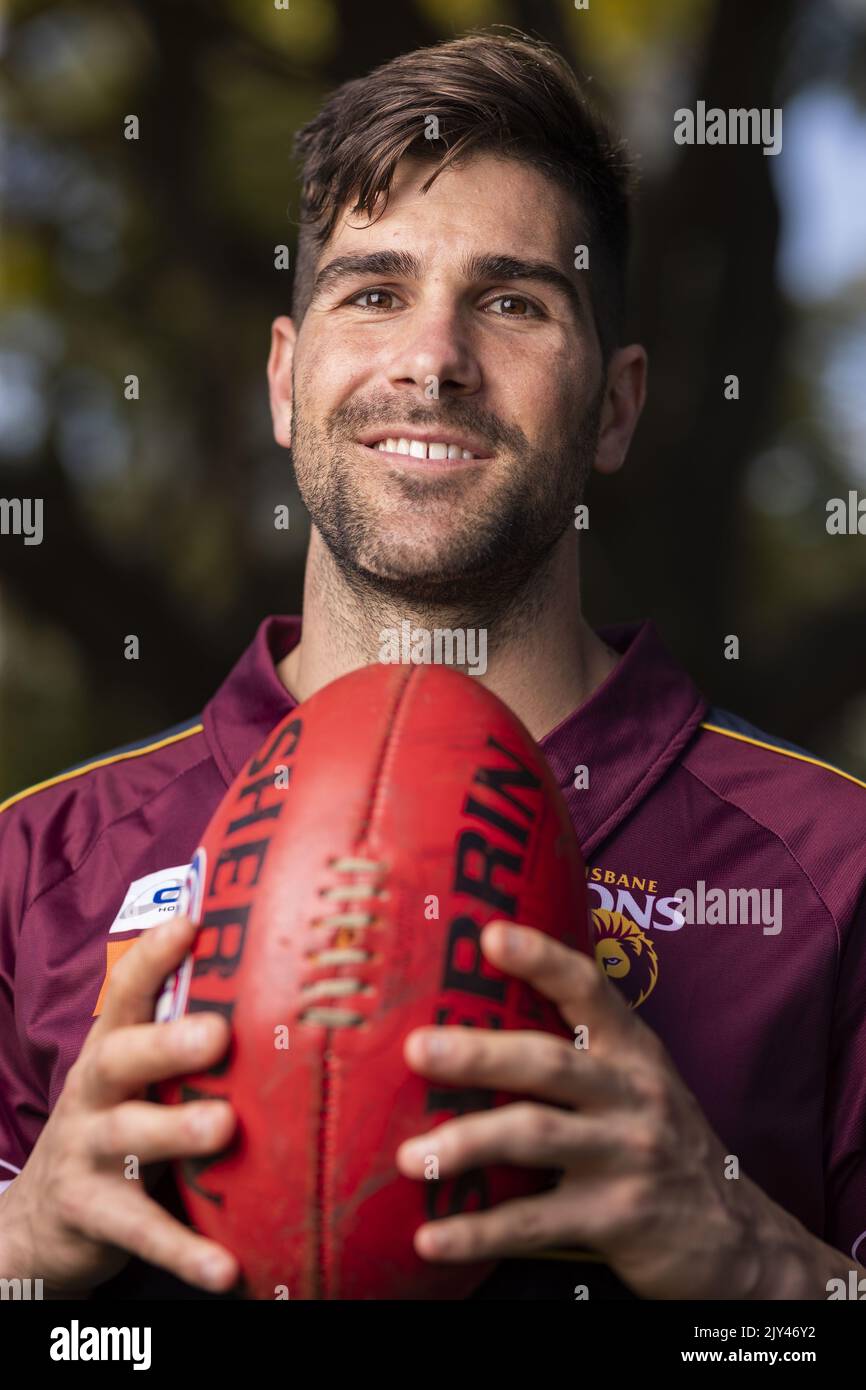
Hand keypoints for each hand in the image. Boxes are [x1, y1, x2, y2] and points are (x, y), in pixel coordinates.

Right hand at [0, 914, 238, 1295]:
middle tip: (215, 1033)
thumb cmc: (117, 1123)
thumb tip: (272, 971)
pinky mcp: (94, 1217)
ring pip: (128, 1139)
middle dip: (165, 1042)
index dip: (154, 957)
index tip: (191, 922)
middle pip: (121, 1058)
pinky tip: (227, 1270)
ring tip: (222, 1129)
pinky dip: (184, 1251)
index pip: (125, 994)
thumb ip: (181, 1031)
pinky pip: (142, 1232)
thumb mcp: (137, 1075)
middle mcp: (94, 1093)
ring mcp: (88, 1155)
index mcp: (111, 1050)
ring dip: (174, 1133)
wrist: (39, 1219)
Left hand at [397, 921, 785, 1299]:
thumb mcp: (638, 1084)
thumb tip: (475, 1020)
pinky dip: (478, 1232)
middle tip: (416, 1049)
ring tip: (407, 1157)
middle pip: (548, 1062)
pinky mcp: (617, 1218)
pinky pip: (534, 1223)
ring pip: (536, 1137)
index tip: (492, 934)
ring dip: (466, 1143)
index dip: (542, 958)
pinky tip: (430, 1237)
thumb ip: (581, 1051)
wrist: (738, 1238)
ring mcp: (627, 1156)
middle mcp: (633, 1095)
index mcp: (633, 1051)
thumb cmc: (660, 1144)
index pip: (589, 989)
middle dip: (478, 1054)